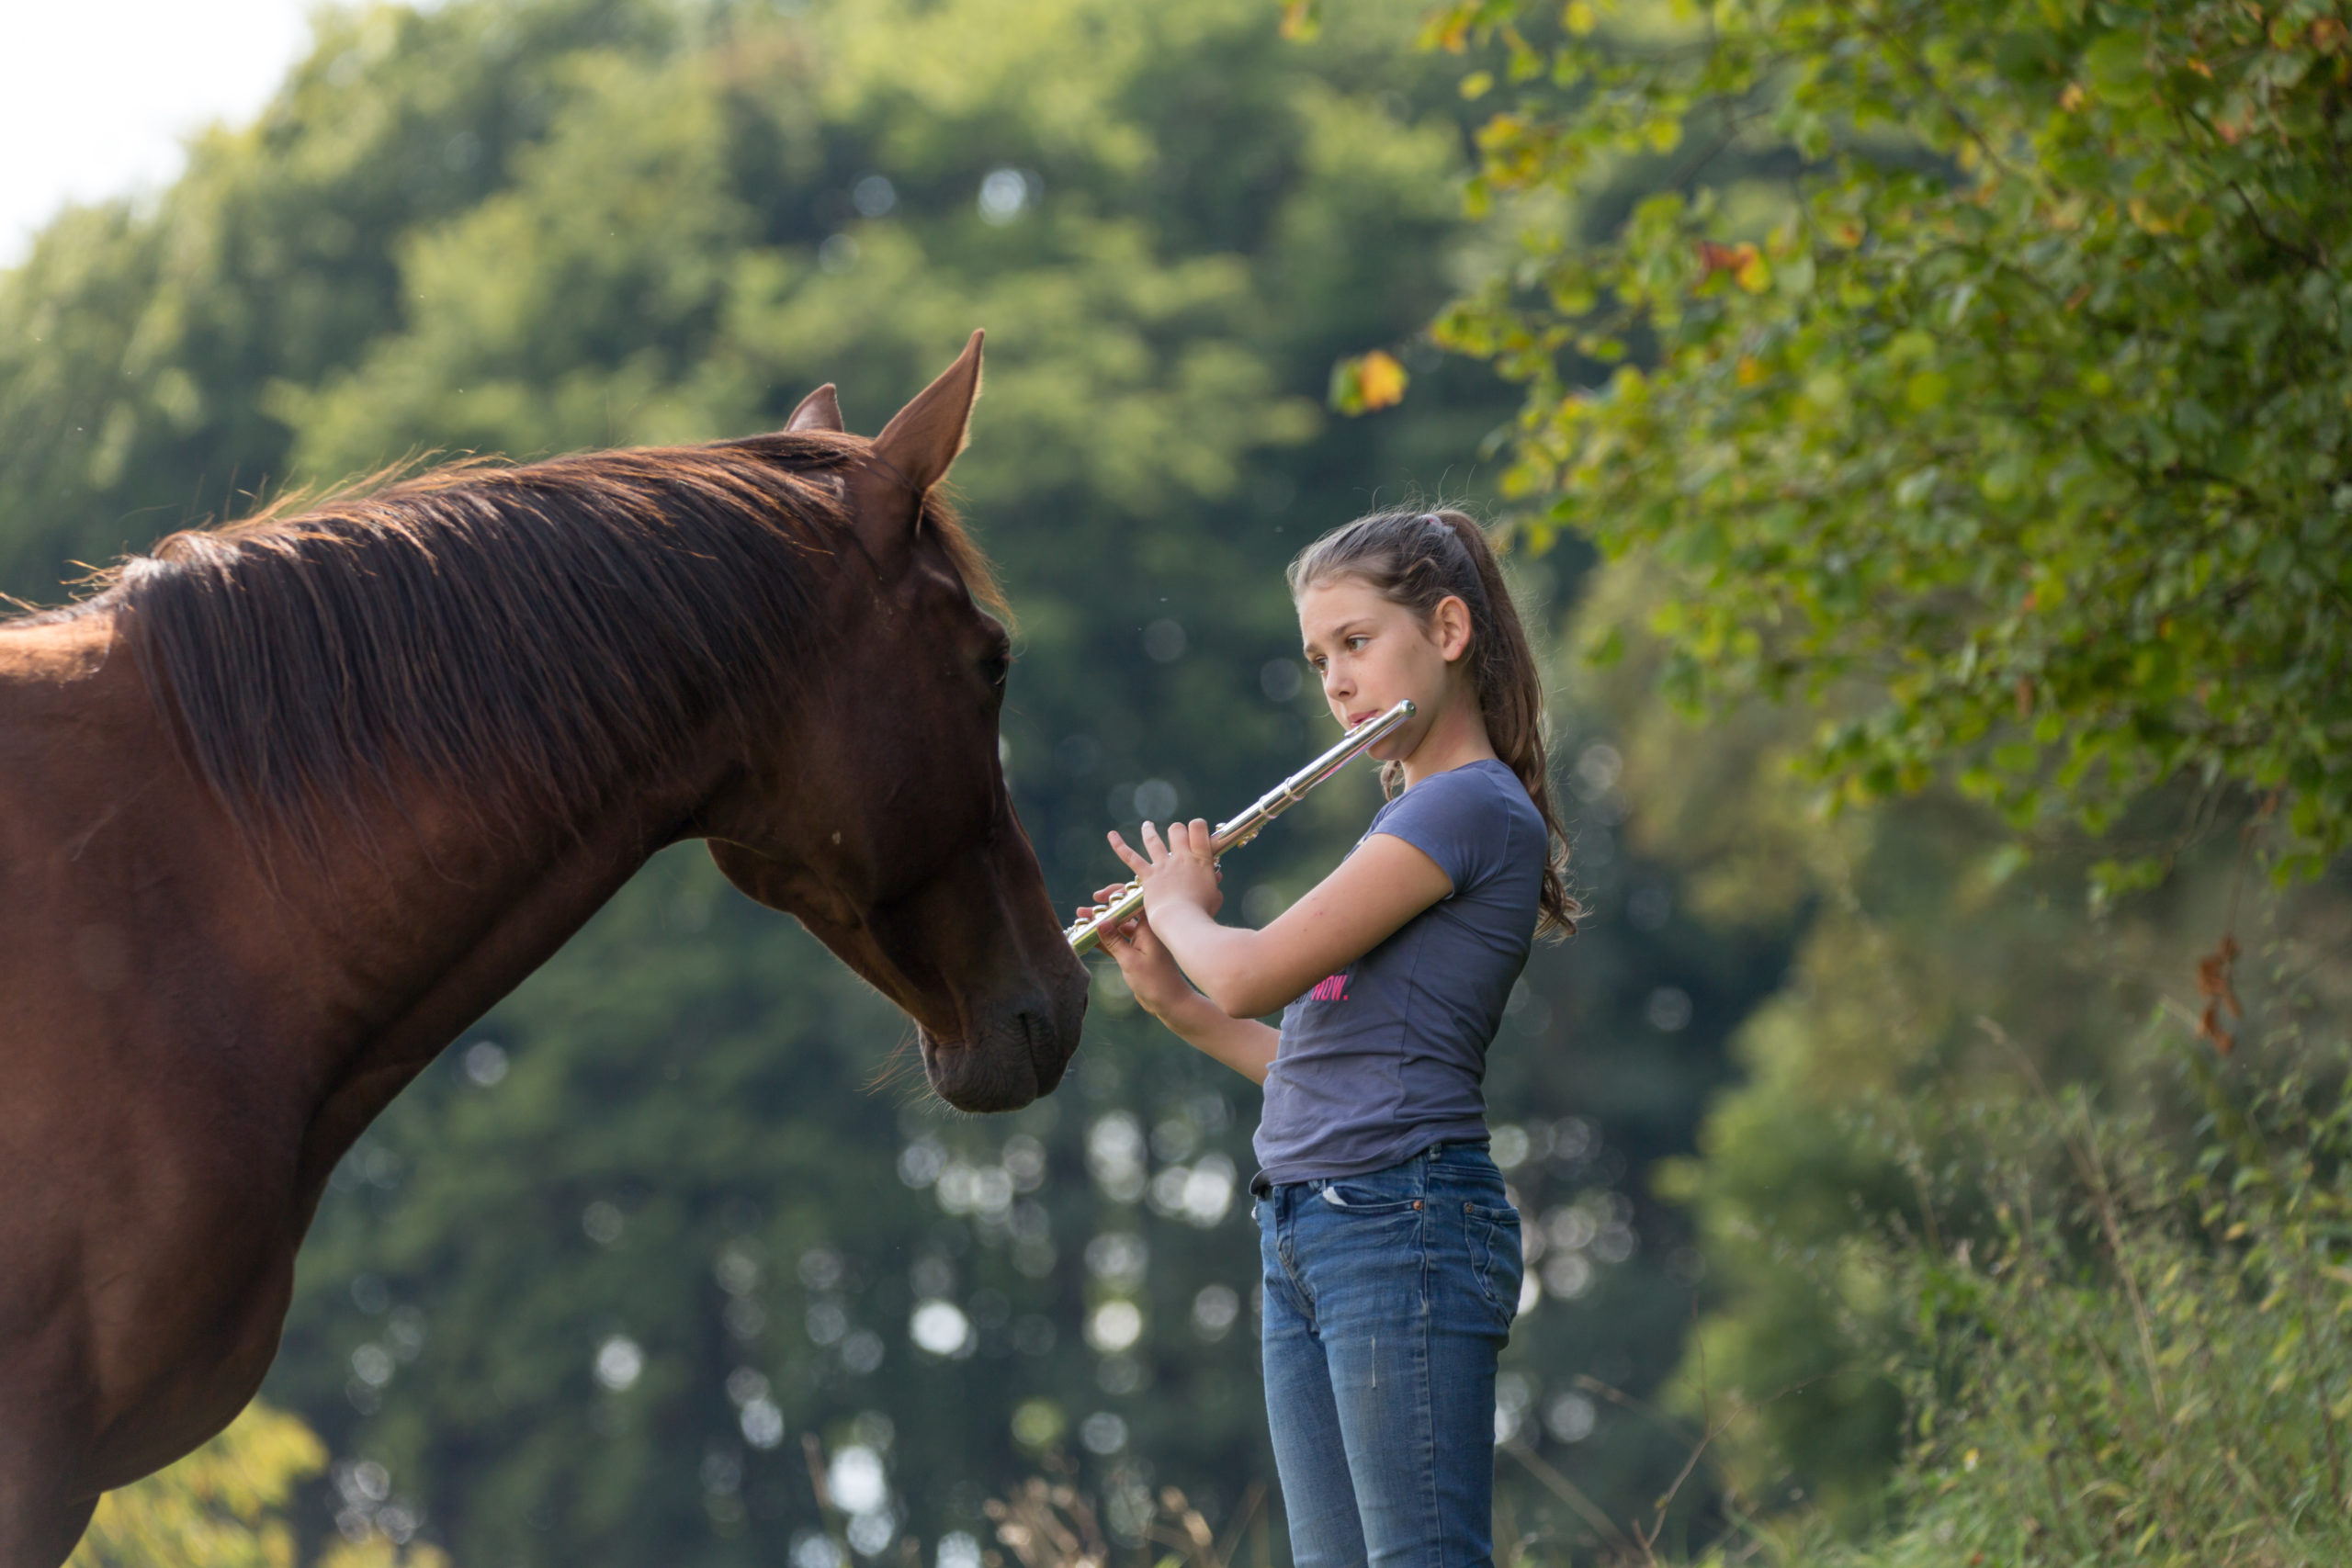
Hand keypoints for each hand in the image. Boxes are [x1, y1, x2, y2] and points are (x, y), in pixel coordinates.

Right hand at [1074, 883, 1192, 1018]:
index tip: (1099, 898)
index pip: (1134, 899)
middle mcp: (1146, 930)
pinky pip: (1117, 941)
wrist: (1169, 1002)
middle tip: (1083, 911)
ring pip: (1117, 927)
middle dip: (1102, 910)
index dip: (1117, 894)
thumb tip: (1098, 922)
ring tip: (1080, 921)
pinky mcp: (1135, 953)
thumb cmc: (1155, 981)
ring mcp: (1140, 941)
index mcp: (1150, 926)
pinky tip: (1087, 938)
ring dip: (1100, 925)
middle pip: (1123, 912)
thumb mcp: (1130, 961)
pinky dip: (1103, 940)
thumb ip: (1113, 941)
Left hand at [1108, 819, 1223, 926]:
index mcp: (1201, 860)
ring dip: (1149, 830)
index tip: (1198, 832)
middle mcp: (1181, 857)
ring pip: (1153, 839)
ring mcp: (1163, 865)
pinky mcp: (1147, 875)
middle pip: (1177, 830)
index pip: (1199, 829)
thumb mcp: (1215, 898)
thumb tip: (1215, 881)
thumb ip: (1213, 887)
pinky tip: (1112, 835)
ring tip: (1147, 825)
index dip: (1198, 827)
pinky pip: (1130, 857)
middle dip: (1177, 830)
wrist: (1182, 921)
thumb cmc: (1202, 913)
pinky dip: (1120, 846)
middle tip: (1177, 837)